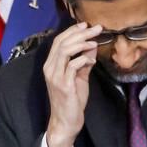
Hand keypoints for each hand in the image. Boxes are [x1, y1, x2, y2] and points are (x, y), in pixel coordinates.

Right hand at [43, 22, 101, 146]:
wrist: (66, 121)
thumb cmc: (72, 100)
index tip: (87, 25)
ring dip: (82, 43)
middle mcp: (50, 68)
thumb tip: (92, 48)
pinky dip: (84, 59)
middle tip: (96, 28)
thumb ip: (84, 62)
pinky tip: (92, 60)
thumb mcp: (79, 78)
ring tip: (95, 42)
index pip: (59, 41)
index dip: (73, 30)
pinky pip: (72, 66)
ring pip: (65, 51)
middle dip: (80, 33)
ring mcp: (55, 77)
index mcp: (51, 65)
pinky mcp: (64, 85)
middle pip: (62, 42)